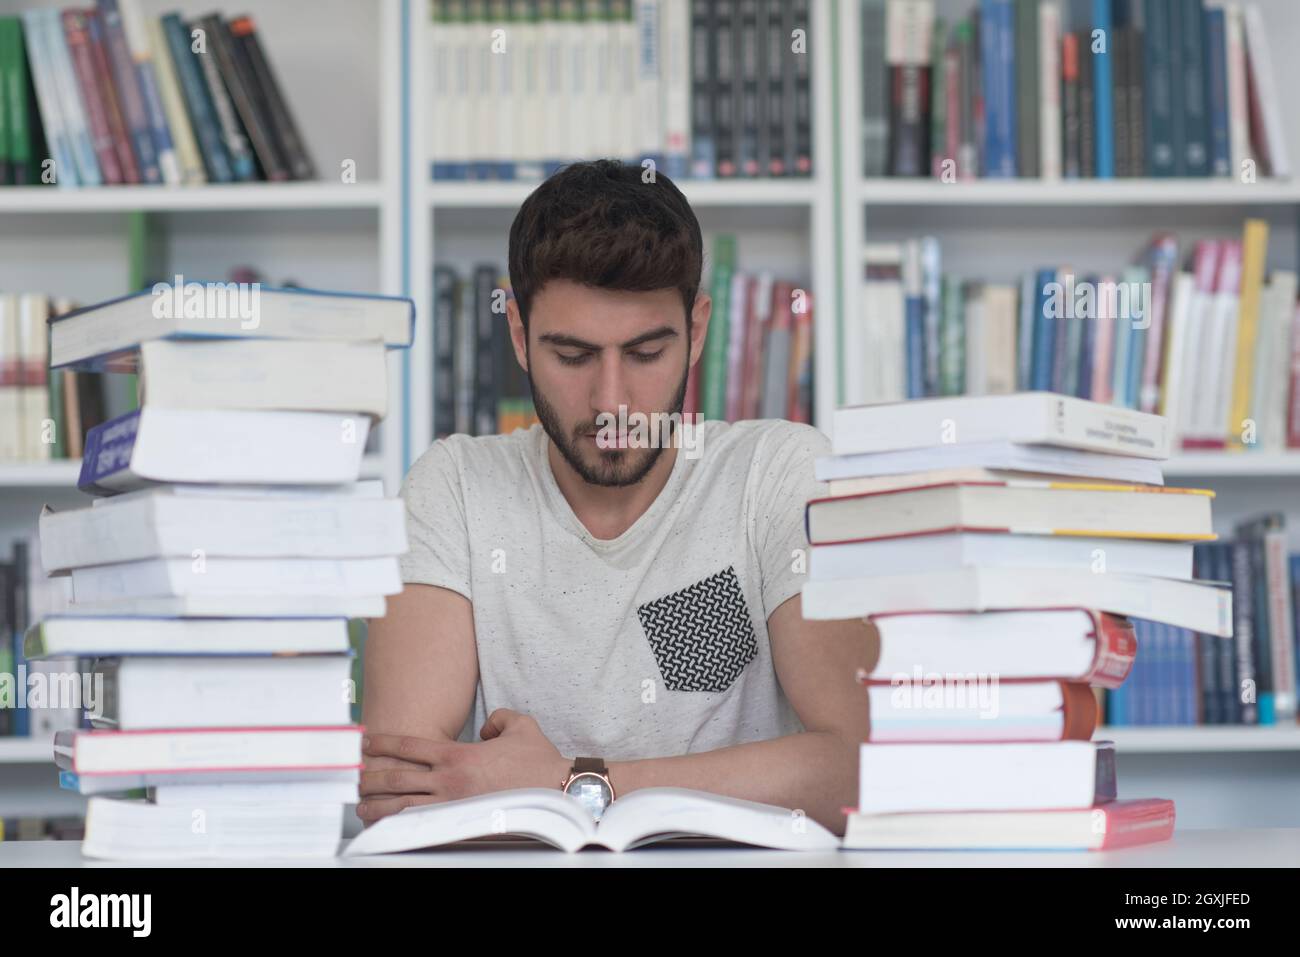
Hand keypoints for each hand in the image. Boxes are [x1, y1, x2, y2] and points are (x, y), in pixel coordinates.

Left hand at [357, 709, 570, 824]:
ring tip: (362, 807)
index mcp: (458, 754)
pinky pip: (423, 827)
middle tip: (354, 778)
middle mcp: (449, 781)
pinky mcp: (462, 826)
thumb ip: (497, 718)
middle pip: (397, 779)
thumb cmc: (539, 760)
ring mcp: (453, 806)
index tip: (365, 743)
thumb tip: (486, 727)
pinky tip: (389, 829)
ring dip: (378, 807)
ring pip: (404, 808)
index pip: (409, 747)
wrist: (557, 790)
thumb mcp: (519, 725)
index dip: (382, 743)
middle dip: (370, 778)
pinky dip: (401, 827)